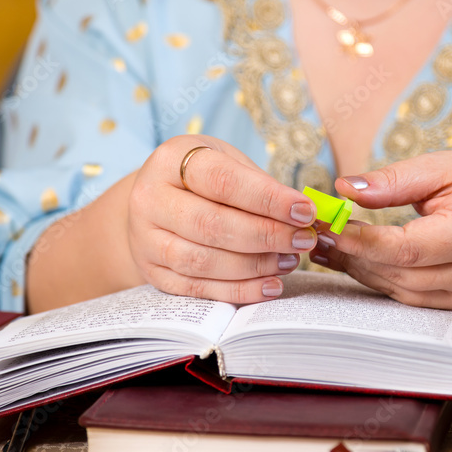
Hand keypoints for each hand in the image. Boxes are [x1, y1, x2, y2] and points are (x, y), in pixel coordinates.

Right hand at [128, 135, 317, 302]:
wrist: (153, 203)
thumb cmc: (199, 179)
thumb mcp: (224, 162)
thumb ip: (260, 185)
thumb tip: (306, 216)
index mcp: (169, 160)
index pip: (222, 181)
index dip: (268, 199)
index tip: (305, 211)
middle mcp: (150, 200)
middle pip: (212, 224)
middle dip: (266, 235)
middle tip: (303, 240)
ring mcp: (146, 240)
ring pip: (204, 261)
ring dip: (255, 265)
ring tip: (290, 260)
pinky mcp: (152, 272)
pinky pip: (198, 289)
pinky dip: (239, 291)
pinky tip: (270, 285)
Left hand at [311, 151, 451, 325]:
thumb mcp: (449, 168)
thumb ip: (396, 179)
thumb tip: (344, 189)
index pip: (408, 247)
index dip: (364, 241)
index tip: (330, 225)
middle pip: (398, 273)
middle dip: (352, 255)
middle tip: (316, 234)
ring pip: (399, 291)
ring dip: (359, 271)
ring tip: (327, 246)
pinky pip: (408, 299)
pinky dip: (378, 280)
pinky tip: (353, 262)